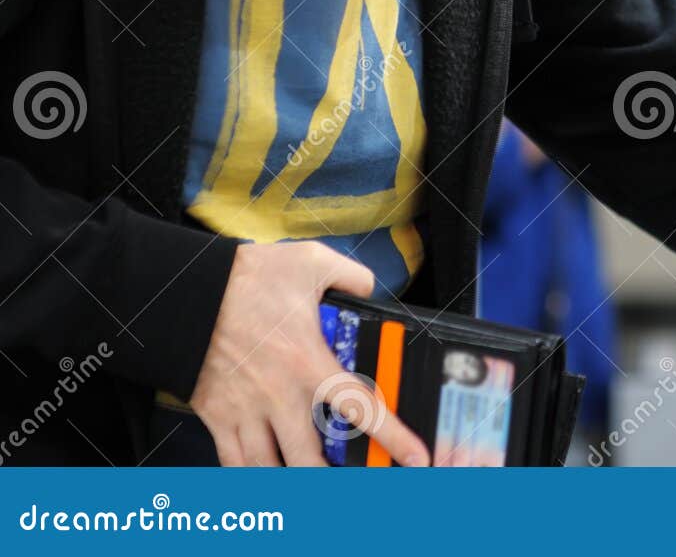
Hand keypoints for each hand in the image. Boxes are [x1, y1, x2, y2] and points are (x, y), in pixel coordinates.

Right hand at [189, 242, 429, 466]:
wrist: (186, 290)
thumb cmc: (246, 277)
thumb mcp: (312, 262)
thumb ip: (351, 277)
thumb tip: (371, 290)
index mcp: (309, 361)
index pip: (361, 407)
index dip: (393, 437)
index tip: (416, 459)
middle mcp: (279, 396)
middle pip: (309, 460)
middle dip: (333, 481)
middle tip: (353, 487)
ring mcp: (245, 410)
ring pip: (269, 470)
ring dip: (291, 484)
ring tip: (311, 487)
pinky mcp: (216, 416)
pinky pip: (233, 462)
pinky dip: (250, 477)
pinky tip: (265, 481)